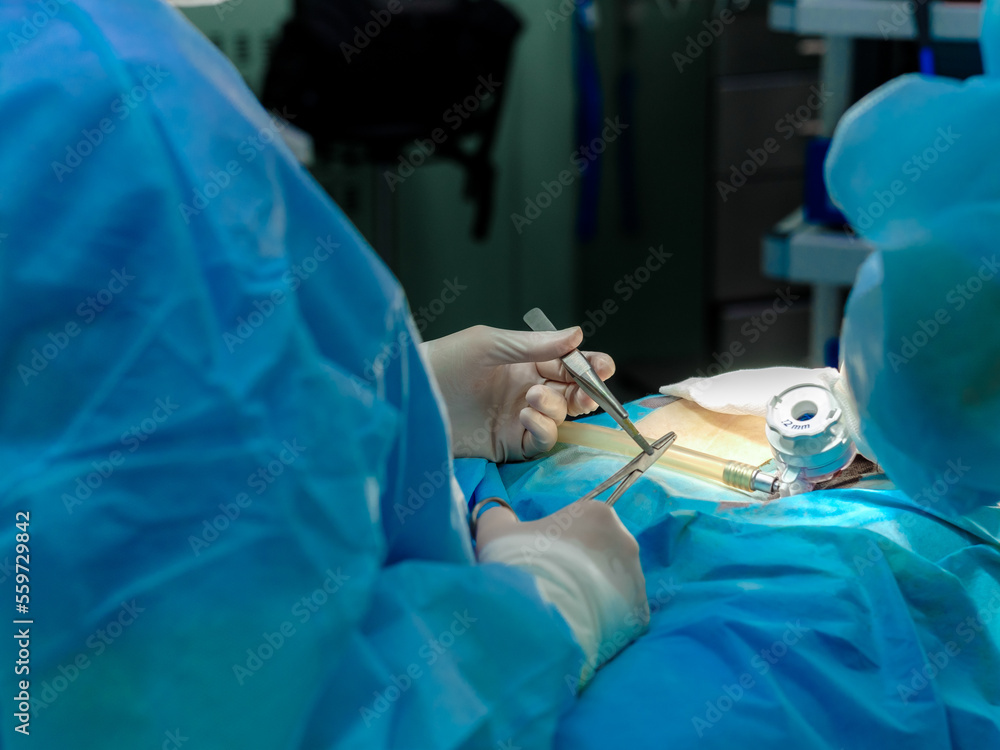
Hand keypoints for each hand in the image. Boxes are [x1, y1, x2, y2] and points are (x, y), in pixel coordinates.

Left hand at [420, 325, 614, 461]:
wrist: (411, 396)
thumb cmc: (443, 361)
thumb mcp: (489, 344)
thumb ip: (535, 345)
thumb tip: (578, 336)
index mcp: (526, 362)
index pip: (569, 364)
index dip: (590, 366)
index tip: (603, 367)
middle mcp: (527, 390)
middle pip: (572, 393)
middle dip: (584, 392)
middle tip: (583, 391)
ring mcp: (519, 418)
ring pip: (560, 416)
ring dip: (555, 406)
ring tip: (532, 397)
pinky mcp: (508, 444)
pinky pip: (541, 440)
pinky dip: (543, 429)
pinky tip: (526, 415)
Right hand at [475, 500, 648, 686]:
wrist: (534, 613)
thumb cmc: (518, 562)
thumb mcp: (495, 531)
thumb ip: (498, 517)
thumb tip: (496, 516)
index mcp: (597, 513)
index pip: (583, 523)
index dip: (560, 543)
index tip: (543, 559)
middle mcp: (625, 541)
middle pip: (602, 553)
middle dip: (582, 568)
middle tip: (553, 585)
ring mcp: (636, 579)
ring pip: (614, 585)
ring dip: (595, 594)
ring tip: (566, 610)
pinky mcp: (638, 614)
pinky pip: (621, 615)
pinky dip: (605, 622)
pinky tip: (581, 627)